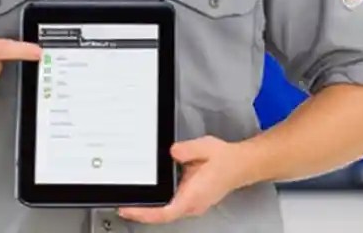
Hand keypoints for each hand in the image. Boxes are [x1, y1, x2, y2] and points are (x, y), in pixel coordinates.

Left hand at [117, 136, 253, 224]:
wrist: (241, 165)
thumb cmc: (225, 159)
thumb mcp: (205, 147)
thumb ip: (188, 150)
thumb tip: (172, 152)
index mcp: (194, 195)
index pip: (165, 211)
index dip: (144, 213)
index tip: (128, 210)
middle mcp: (193, 204)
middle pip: (162, 215)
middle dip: (140, 213)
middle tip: (122, 206)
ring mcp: (192, 205)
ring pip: (166, 213)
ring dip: (147, 211)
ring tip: (129, 205)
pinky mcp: (191, 201)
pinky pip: (170, 208)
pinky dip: (156, 206)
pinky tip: (147, 199)